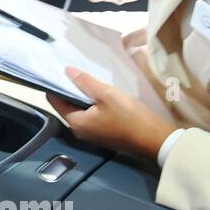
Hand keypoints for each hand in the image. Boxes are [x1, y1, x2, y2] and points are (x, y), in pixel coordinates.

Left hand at [45, 67, 178, 160]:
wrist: (154, 138)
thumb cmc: (129, 116)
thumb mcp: (106, 94)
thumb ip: (85, 82)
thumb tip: (67, 71)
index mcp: (75, 122)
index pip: (55, 101)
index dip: (55, 85)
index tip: (57, 71)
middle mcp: (79, 130)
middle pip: (66, 106)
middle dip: (69, 89)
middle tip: (74, 72)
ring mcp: (91, 134)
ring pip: (79, 110)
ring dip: (82, 96)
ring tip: (86, 80)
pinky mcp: (102, 133)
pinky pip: (90, 115)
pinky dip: (91, 104)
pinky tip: (98, 94)